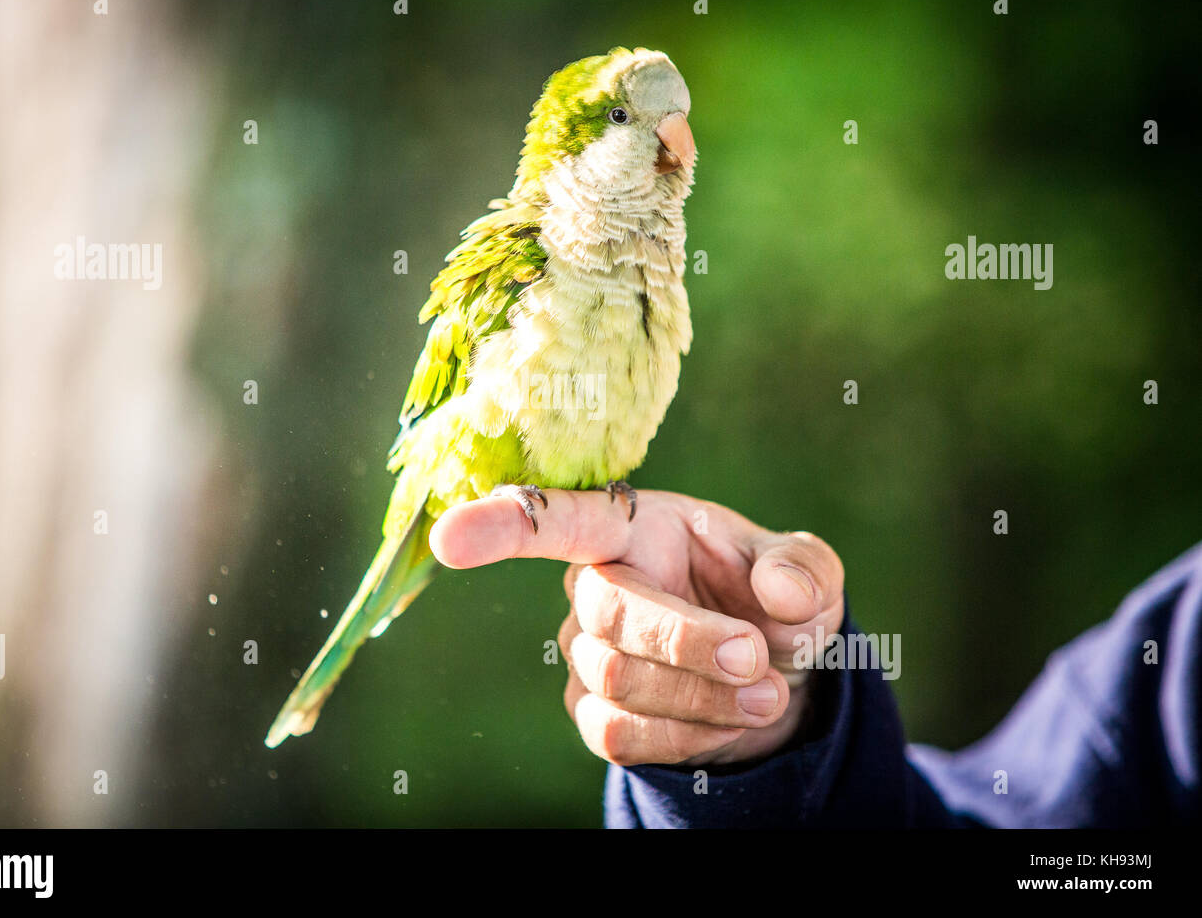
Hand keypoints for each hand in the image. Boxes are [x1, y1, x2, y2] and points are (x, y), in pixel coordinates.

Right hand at [430, 489, 844, 766]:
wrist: (771, 677)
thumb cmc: (771, 604)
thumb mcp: (805, 574)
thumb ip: (801, 569)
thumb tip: (778, 591)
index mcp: (631, 528)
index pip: (557, 520)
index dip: (502, 526)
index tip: (449, 539)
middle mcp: (593, 585)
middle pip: (610, 619)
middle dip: (689, 645)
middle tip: (759, 661)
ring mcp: (584, 652)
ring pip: (616, 682)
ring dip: (702, 696)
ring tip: (769, 693)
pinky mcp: (592, 711)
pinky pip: (618, 735)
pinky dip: (686, 736)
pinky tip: (729, 720)